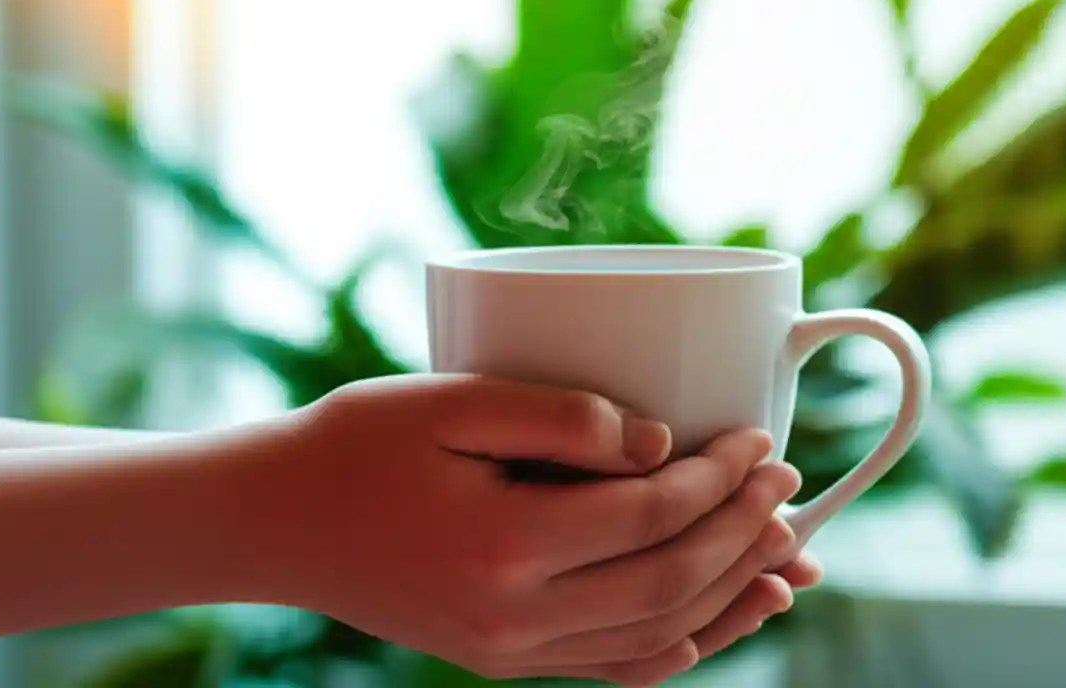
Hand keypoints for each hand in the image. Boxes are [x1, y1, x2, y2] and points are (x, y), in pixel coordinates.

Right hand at [234, 375, 801, 686]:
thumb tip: (657, 443)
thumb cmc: (355, 446)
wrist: (276, 522)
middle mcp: (514, 617)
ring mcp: (509, 651)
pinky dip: (675, 648)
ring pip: (655, 635)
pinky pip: (610, 667)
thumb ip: (559, 416)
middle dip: (742, 532)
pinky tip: (712, 625)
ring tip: (784, 559)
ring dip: (729, 596)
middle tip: (789, 487)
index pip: (653, 515)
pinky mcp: (501, 659)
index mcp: (506, 545)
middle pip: (670, 581)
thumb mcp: (448, 403)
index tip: (758, 438)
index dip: (720, 477)